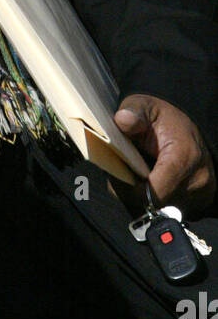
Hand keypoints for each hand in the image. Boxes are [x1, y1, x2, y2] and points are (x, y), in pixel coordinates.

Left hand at [114, 93, 214, 215]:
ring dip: (143, 198)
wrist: (188, 129)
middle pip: (154, 205)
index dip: (129, 189)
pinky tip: (151, 181)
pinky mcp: (198, 205)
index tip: (117, 174)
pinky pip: (168, 211)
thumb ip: (133, 112)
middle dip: (133, 193)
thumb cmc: (164, 118)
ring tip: (139, 174)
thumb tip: (122, 120)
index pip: (154, 192)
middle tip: (124, 172)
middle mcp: (198, 182)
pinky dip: (154, 200)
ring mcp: (200, 197)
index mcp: (185, 157)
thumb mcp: (145, 106)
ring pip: (160, 211)